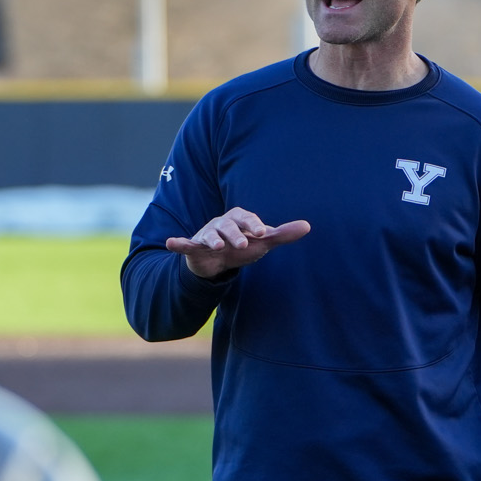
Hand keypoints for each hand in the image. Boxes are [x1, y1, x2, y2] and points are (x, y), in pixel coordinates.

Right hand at [167, 207, 311, 278]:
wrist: (219, 262)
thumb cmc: (243, 246)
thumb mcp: (263, 241)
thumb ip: (282, 234)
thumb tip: (308, 226)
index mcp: (239, 219)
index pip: (247, 218)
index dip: (255, 224)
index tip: (264, 232)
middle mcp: (222, 224)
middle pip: (228, 226)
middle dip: (236, 234)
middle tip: (243, 244)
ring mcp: (207, 235)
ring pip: (209, 235)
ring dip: (213, 239)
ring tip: (218, 246)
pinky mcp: (194, 248)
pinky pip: (186, 244)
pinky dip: (178, 243)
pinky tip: (172, 243)